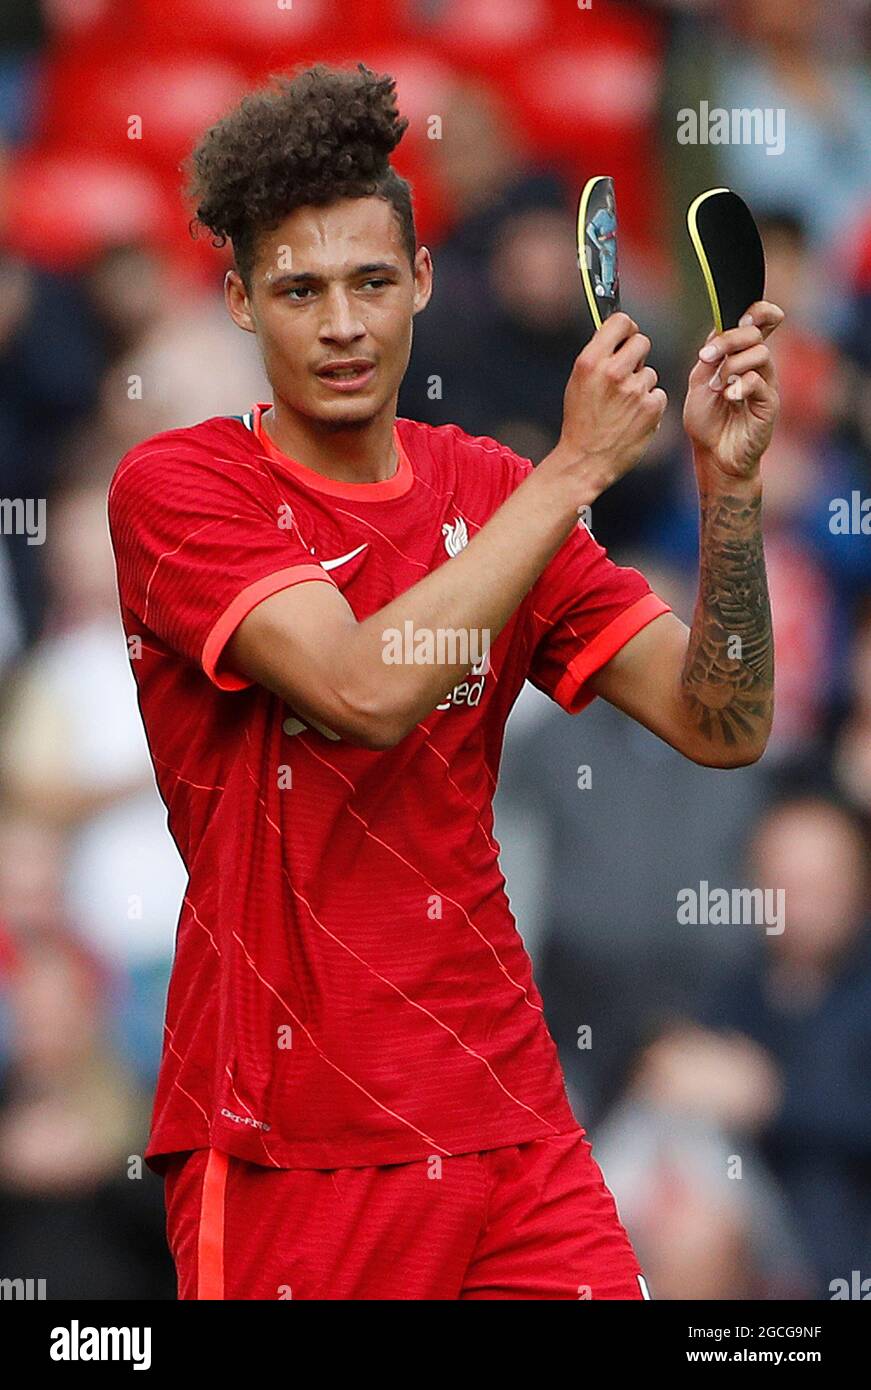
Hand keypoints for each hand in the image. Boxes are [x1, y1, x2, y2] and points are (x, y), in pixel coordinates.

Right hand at [557, 311, 666, 501]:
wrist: (586, 461)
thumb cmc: (580, 422)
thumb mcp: (578, 382)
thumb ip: (597, 357)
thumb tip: (615, 337)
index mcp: (590, 362)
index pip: (620, 322)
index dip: (626, 329)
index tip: (625, 337)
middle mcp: (613, 372)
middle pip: (642, 342)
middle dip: (636, 355)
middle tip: (626, 373)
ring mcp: (635, 390)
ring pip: (650, 372)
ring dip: (641, 385)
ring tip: (623, 405)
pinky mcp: (651, 408)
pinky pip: (658, 394)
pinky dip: (649, 404)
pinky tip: (633, 417)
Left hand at [683, 301, 783, 480]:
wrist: (713, 455)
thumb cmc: (706, 420)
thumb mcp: (699, 383)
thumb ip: (709, 358)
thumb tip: (719, 335)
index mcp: (740, 355)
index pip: (760, 322)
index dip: (759, 311)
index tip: (743, 316)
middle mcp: (756, 365)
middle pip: (755, 333)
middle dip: (729, 340)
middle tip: (708, 356)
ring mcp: (766, 382)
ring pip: (759, 354)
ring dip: (732, 365)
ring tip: (717, 386)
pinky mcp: (769, 403)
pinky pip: (760, 381)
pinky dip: (741, 385)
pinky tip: (729, 397)